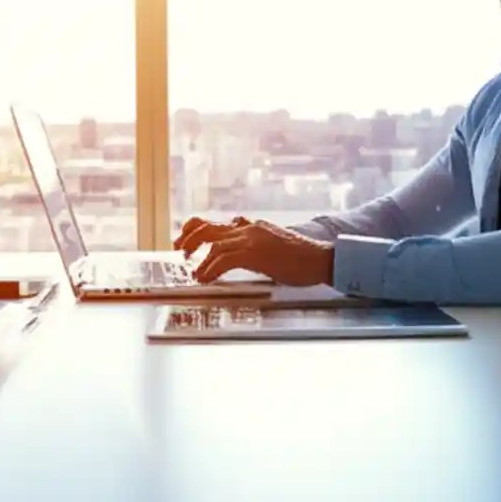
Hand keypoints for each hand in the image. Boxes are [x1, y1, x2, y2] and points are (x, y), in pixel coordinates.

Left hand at [177, 218, 333, 286]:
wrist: (321, 259)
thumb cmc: (301, 258)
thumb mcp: (273, 245)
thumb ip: (254, 245)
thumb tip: (238, 251)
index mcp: (252, 227)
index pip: (217, 223)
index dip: (197, 230)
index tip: (186, 240)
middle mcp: (248, 228)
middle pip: (207, 226)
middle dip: (189, 238)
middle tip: (180, 250)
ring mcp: (251, 238)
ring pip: (212, 242)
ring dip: (198, 258)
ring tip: (193, 272)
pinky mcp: (255, 252)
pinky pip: (224, 258)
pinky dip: (210, 268)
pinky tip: (205, 278)